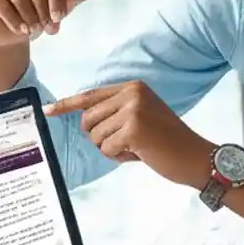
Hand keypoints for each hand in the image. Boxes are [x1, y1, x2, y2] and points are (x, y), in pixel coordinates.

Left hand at [44, 82, 213, 181]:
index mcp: (133, 87)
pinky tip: (139, 154)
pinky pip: (106, 148)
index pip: (91, 95)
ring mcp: (133, 110)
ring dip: (111, 149)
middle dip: (99, 137)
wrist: (195, 157)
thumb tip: (84, 120)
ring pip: (96, 136)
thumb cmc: (168, 142)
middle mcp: (132, 93)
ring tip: (136, 148)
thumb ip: (117, 112)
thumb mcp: (143, 116)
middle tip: (124, 144)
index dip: (68, 105)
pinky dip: (119, 157)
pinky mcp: (133, 129)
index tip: (48, 111)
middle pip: (88, 119)